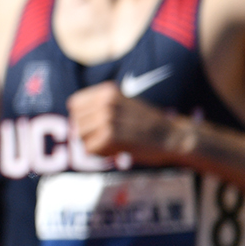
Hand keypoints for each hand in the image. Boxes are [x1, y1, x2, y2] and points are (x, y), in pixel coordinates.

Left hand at [68, 82, 187, 163]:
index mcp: (107, 91)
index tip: (97, 126)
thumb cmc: (147, 124)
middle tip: (109, 138)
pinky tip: (118, 150)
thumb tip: (73, 120)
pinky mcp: (110, 136)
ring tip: (114, 143)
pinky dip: (101, 154)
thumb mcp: (123, 104)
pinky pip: (90, 149)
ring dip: (94, 144)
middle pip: (76, 122)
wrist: (172, 137)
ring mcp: (107, 118)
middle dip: (88, 133)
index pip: (74, 104)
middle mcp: (105, 102)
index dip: (82, 118)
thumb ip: (99, 107)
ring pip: (80, 136)